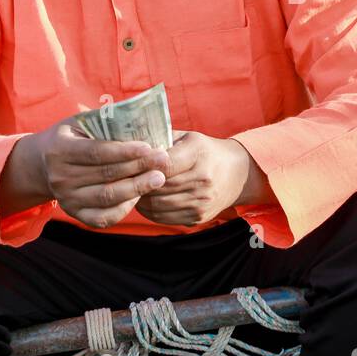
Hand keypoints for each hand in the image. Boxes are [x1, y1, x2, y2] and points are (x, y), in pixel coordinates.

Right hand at [34, 116, 171, 228]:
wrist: (43, 164)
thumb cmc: (71, 137)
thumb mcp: (79, 123)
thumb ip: (104, 121)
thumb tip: (139, 117)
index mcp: (59, 149)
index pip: (97, 152)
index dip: (124, 151)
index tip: (149, 147)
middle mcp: (60, 177)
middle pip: (106, 175)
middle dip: (138, 167)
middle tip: (163, 161)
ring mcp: (66, 199)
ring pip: (107, 197)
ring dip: (137, 188)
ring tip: (159, 178)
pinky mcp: (75, 214)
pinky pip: (104, 217)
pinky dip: (124, 209)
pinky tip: (140, 196)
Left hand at [134, 130, 249, 224]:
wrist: (236, 174)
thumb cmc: (205, 151)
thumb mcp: (188, 137)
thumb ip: (162, 139)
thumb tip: (132, 142)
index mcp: (198, 154)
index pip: (165, 164)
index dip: (144, 165)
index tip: (128, 164)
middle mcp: (202, 181)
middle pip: (160, 186)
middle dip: (138, 183)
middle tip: (120, 179)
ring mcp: (201, 202)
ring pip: (160, 205)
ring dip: (140, 200)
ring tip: (127, 191)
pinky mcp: (198, 218)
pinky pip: (166, 218)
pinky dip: (150, 211)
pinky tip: (142, 202)